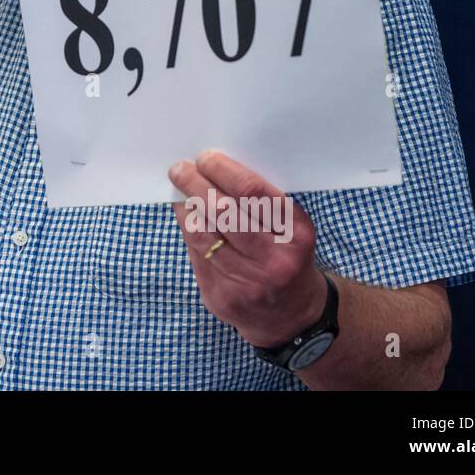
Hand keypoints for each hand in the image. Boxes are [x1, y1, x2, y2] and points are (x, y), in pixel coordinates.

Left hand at [168, 150, 327, 346]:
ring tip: (179, 189)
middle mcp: (273, 259)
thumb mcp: (291, 230)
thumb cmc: (287, 258)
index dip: (223, 171)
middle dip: (196, 184)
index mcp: (295, 235)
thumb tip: (213, 172)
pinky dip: (188, 230)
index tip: (205, 158)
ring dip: (186, 206)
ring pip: (204, 234)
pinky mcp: (222, 297)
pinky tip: (185, 217)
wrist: (292, 317)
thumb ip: (261, 204)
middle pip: (224, 212)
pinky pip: (196, 254)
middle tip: (180, 168)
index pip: (253, 193)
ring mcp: (246, 282)